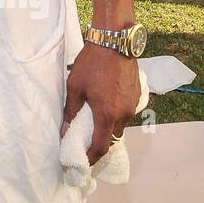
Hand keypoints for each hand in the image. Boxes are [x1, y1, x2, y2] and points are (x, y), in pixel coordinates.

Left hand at [61, 42, 141, 164]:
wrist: (115, 41)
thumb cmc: (92, 63)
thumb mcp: (75, 87)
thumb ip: (71, 111)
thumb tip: (65, 130)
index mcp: (107, 115)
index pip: (101, 146)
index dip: (92, 156)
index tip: (83, 161)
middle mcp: (124, 114)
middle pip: (112, 136)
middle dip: (100, 140)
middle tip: (86, 137)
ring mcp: (133, 105)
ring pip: (120, 123)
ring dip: (108, 124)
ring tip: (94, 115)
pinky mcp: (138, 95)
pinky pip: (126, 111)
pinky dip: (116, 112)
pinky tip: (106, 101)